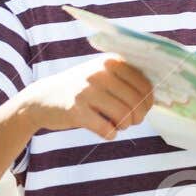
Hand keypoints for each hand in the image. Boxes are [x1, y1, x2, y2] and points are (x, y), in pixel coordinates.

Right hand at [18, 54, 153, 140]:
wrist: (40, 99)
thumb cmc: (81, 89)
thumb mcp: (102, 75)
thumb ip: (126, 80)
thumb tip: (154, 99)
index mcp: (111, 61)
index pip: (144, 84)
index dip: (148, 101)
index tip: (144, 109)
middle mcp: (100, 72)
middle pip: (136, 101)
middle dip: (138, 116)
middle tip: (131, 121)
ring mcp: (86, 90)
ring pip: (124, 115)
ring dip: (125, 125)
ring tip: (118, 126)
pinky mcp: (75, 110)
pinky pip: (106, 128)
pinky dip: (110, 134)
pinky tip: (107, 132)